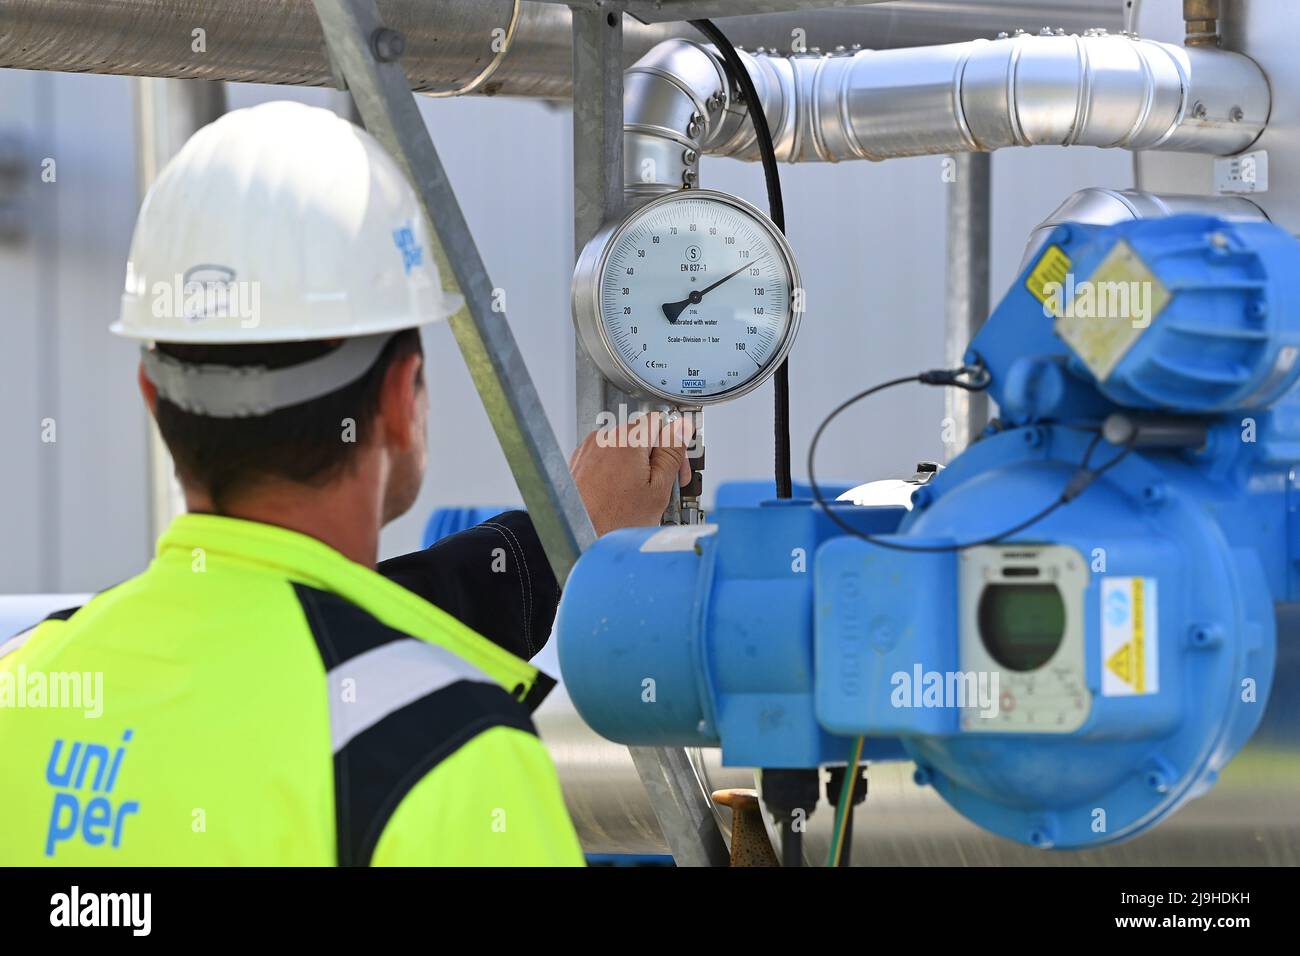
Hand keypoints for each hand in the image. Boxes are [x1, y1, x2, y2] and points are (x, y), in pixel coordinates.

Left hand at [569, 412, 693, 535]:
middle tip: (664, 485)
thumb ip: (672, 453)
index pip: (660, 420)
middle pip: (642, 434)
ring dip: (638, 465)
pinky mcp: (580, 461)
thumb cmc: (613, 522)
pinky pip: (607, 457)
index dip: (674, 443)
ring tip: (640, 495)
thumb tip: (681, 429)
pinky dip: (619, 471)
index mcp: (626, 440)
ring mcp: (589, 449)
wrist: (579, 538)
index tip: (676, 463)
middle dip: (657, 457)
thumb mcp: (658, 489)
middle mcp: (604, 438)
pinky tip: (623, 495)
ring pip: (625, 446)